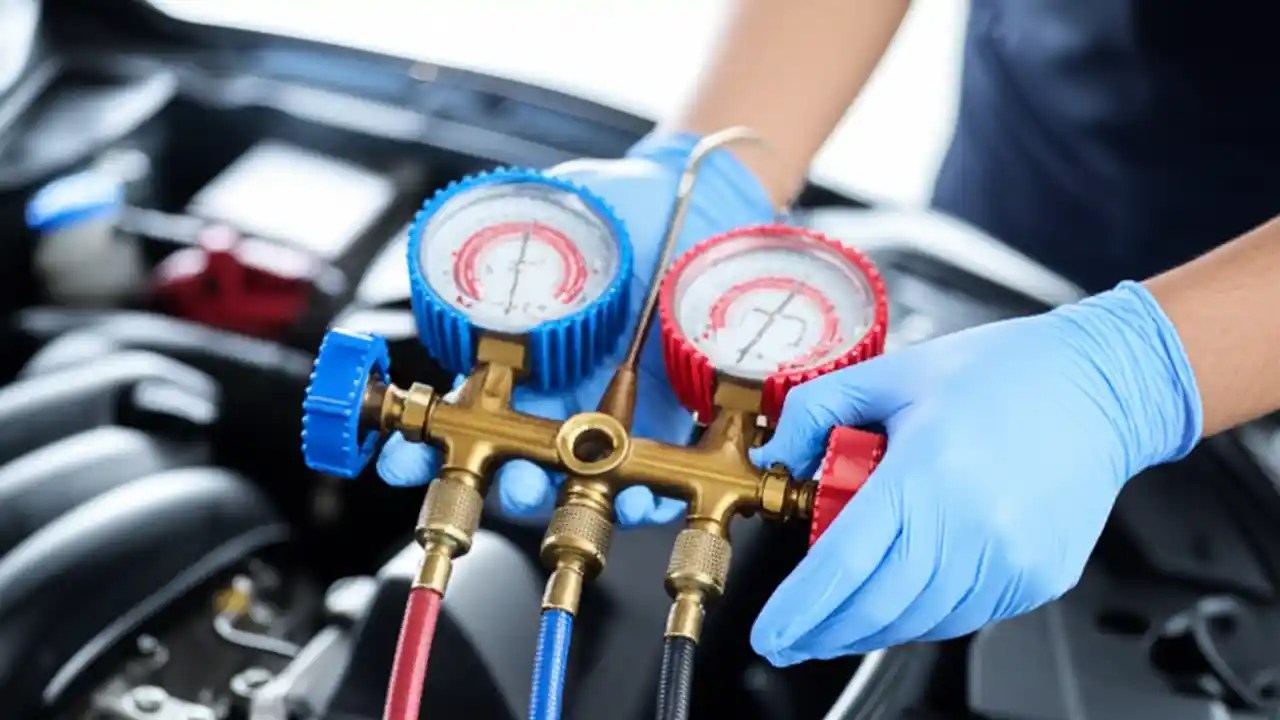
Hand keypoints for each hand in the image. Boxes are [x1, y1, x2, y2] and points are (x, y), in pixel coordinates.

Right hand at [377, 133, 775, 523]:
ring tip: (566, 492)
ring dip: (567, 498)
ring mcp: (613, 414)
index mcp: (517, 352)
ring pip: (580, 478)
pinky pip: (655, 477)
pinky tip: (643, 500)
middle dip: (506, 482)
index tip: (398, 459)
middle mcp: (558, 393)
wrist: (698, 205)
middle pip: (518, 458)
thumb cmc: (623, 206)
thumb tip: (466, 232)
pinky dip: (647, 499)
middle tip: (508, 481)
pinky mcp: (670, 422)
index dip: (424, 441)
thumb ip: (510, 225)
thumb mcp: (554, 204)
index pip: (459, 409)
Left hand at [749, 281, 1201, 664]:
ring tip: (836, 623)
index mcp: (926, 471)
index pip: (845, 563)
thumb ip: (818, 409)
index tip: (770, 632)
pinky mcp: (1037, 578)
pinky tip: (898, 602)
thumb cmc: (1004, 374)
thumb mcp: (893, 373)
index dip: (800, 609)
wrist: (1102, 385)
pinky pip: (964, 616)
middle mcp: (971, 524)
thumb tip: (776, 454)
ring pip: (919, 621)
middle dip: (823, 632)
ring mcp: (1010, 559)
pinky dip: (921, 618)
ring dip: (869, 629)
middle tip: (790, 639)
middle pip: (877, 606)